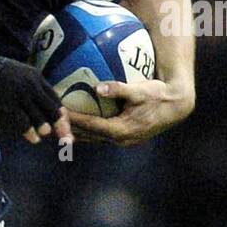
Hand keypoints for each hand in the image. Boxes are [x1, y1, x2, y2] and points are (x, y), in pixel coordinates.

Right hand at [0, 41, 65, 142]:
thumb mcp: (17, 75)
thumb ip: (28, 87)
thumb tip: (36, 105)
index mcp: (36, 77)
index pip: (55, 98)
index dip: (61, 114)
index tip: (66, 126)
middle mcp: (32, 85)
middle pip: (52, 108)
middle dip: (62, 125)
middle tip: (67, 141)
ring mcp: (21, 94)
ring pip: (39, 115)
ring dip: (45, 127)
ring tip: (46, 135)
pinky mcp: (8, 102)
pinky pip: (23, 119)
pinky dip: (29, 131)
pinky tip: (34, 139)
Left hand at [66, 80, 193, 145]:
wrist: (176, 106)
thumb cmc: (159, 95)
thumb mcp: (140, 91)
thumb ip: (119, 89)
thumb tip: (98, 87)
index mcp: (121, 130)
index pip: (90, 125)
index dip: (73, 120)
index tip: (58, 113)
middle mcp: (120, 139)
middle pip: (88, 136)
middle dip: (69, 130)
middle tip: (50, 123)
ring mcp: (122, 140)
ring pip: (93, 138)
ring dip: (76, 133)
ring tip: (57, 127)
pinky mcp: (124, 137)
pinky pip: (100, 135)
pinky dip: (87, 130)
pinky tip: (76, 124)